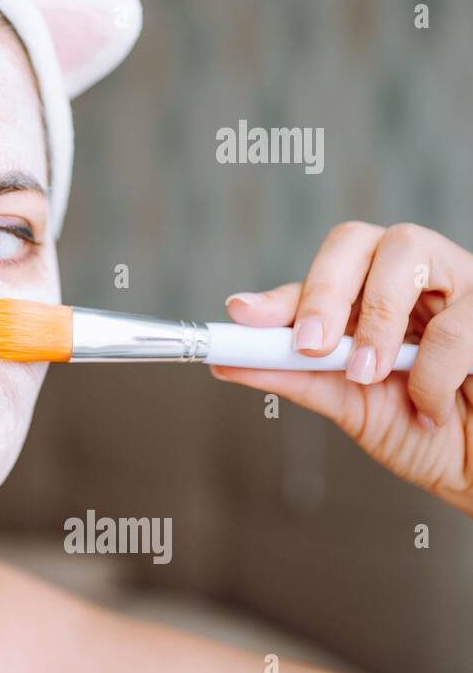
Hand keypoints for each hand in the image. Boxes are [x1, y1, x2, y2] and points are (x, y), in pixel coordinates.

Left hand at [211, 221, 472, 515]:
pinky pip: (457, 322)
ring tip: (367, 375)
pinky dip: (433, 374)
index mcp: (372, 295)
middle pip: (358, 240)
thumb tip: (224, 359)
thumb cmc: (424, 432)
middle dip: (323, 290)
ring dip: (376, 321)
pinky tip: (431, 409)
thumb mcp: (351, 405)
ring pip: (406, 251)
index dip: (283, 293)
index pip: (322, 271)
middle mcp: (412, 277)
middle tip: (309, 344)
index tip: (241, 315)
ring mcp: (460, 283)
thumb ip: (295, 376)